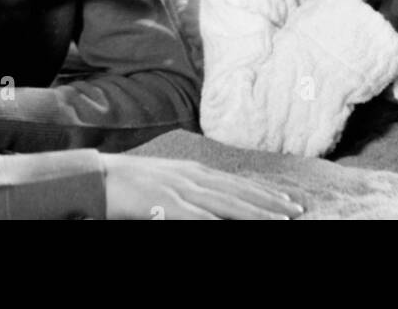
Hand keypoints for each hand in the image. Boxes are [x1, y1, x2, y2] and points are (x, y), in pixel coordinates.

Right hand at [101, 155, 304, 219]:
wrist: (100, 176)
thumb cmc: (131, 182)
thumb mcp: (168, 180)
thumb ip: (192, 189)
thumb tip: (215, 200)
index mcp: (193, 171)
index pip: (237, 183)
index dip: (264, 193)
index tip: (287, 202)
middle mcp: (192, 178)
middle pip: (239, 192)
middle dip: (269, 202)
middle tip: (297, 211)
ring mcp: (180, 191)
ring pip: (226, 204)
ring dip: (255, 212)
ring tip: (280, 220)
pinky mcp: (166, 205)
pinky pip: (197, 216)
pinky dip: (219, 221)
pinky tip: (236, 225)